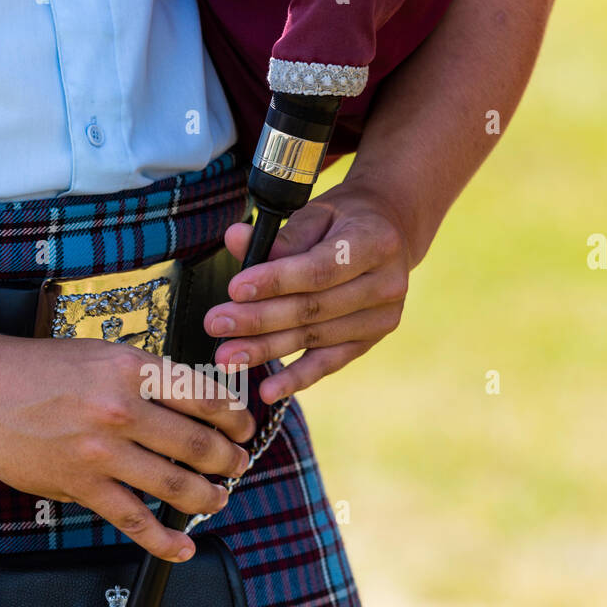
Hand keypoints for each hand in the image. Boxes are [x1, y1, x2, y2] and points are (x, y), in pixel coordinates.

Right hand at [0, 333, 254, 561]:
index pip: (204, 396)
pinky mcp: (81, 484)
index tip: (244, 427)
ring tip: (218, 498)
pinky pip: (133, 519)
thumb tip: (188, 404)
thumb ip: (143, 378)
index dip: (235, 417)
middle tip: (239, 464)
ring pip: (175, 484)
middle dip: (229, 459)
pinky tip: (183, 547)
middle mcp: (122, 409)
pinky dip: (163, 539)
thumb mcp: (99, 355)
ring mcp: (102, 451)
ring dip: (207, 496)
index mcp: (132, 369)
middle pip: (199, 443)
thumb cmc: (34, 369)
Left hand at [205, 184, 411, 401]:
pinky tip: (267, 392)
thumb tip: (234, 239)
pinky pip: (328, 364)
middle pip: (313, 309)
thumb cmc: (344, 220)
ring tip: (226, 356)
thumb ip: (280, 236)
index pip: (319, 269)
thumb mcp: (317, 215)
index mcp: (376, 243)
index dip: (276, 281)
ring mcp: (381, 318)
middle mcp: (386, 285)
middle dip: (259, 320)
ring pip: (314, 337)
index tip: (234, 289)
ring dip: (266, 349)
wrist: (391, 234)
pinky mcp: (369, 342)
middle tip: (216, 325)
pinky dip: (296, 379)